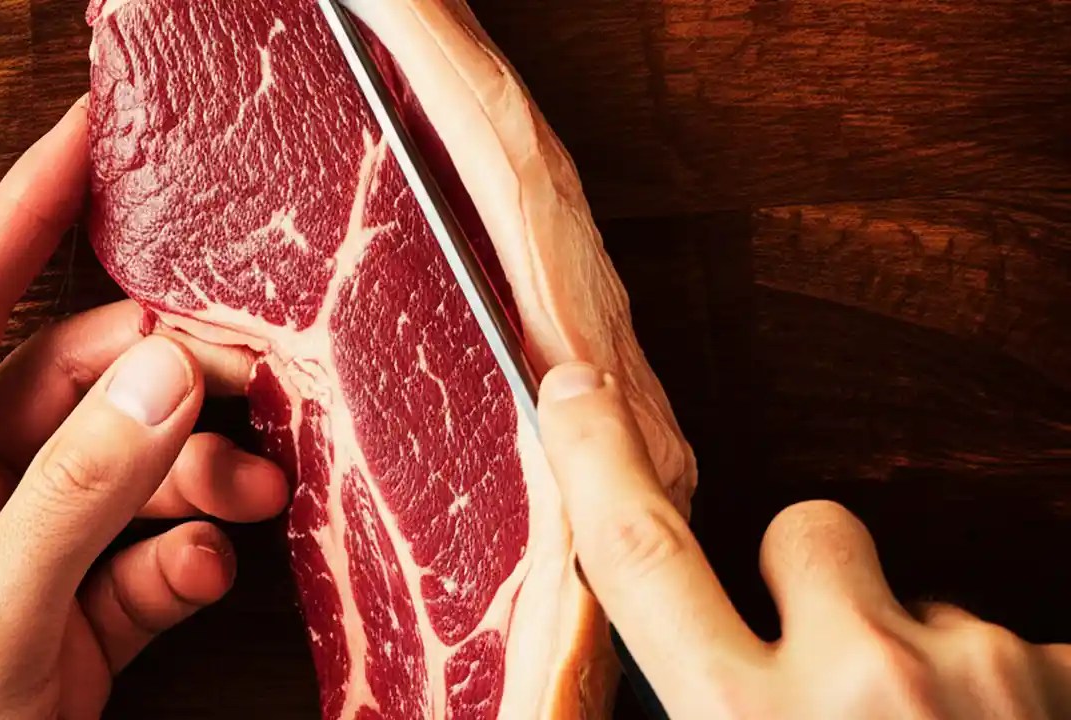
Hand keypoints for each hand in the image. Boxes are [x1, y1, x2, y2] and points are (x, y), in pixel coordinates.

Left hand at [0, 98, 287, 718]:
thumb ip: (75, 499)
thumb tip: (167, 374)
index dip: (26, 211)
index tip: (96, 139)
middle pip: (78, 383)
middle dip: (167, 369)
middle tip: (249, 373)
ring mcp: (27, 563)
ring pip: (130, 466)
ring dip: (199, 465)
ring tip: (253, 487)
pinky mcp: (78, 622)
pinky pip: (149, 555)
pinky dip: (191, 552)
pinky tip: (208, 568)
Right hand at [537, 362, 1070, 718]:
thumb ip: (697, 717)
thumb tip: (675, 680)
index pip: (640, 558)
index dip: (595, 461)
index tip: (574, 390)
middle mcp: (871, 686)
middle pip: (807, 528)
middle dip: (810, 571)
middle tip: (836, 677)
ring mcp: (992, 676)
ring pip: (929, 600)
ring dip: (922, 658)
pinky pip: (1022, 650)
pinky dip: (1010, 698)